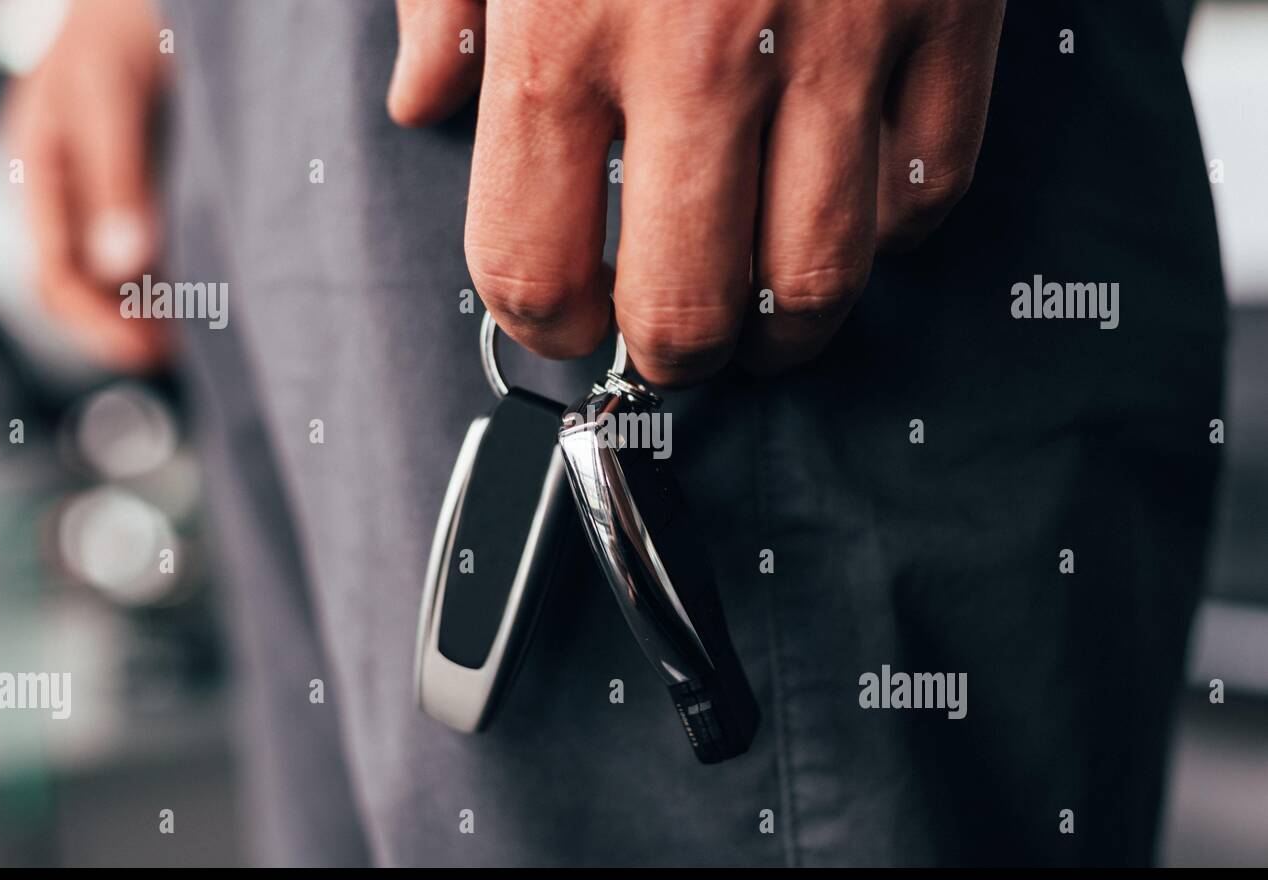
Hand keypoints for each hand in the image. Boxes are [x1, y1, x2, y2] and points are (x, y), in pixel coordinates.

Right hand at [3, 0, 171, 372]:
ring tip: (196, 341)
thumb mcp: (108, 100)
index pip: (53, 273)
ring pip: (119, 275)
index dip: (92, 323)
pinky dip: (175, 281)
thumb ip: (116, 179)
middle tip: (172, 357)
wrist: (141, 0)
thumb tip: (121, 265)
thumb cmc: (114, 33)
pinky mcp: (146, 189)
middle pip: (85, 285)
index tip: (139, 351)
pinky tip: (206, 303)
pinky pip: (153, 250)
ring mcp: (105, 193)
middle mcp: (69, 193)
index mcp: (39, 174)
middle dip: (121, 328)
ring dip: (151, 312)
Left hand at [389, 0, 1004, 385]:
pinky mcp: (945, 13)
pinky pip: (929, 189)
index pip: (534, 262)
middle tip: (669, 345)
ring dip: (785, 329)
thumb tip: (420, 106)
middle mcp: (696, 53)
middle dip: (671, 358)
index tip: (562, 322)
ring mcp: (837, 37)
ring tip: (763, 321)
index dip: (544, 324)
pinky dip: (889, 231)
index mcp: (560, 28)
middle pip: (688, 309)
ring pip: (821, 281)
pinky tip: (852, 209)